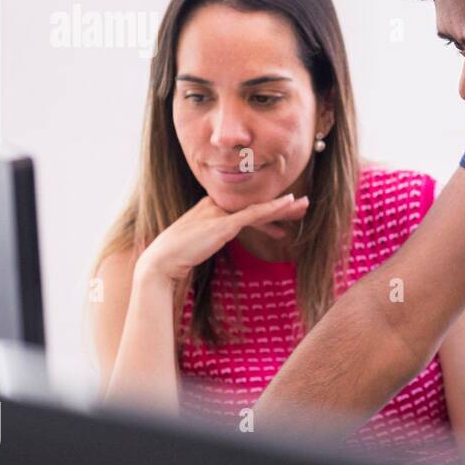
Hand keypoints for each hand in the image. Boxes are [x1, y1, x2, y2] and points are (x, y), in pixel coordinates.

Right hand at [135, 193, 309, 283]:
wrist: (161, 261)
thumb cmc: (178, 255)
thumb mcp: (200, 241)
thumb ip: (213, 235)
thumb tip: (220, 237)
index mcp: (209, 206)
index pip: (243, 206)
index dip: (266, 211)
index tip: (285, 215)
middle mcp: (215, 204)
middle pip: (253, 203)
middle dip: (279, 206)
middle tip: (302, 206)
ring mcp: (219, 213)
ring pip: (257, 206)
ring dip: (282, 206)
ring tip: (303, 206)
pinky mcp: (222, 224)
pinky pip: (253, 213)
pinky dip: (272, 207)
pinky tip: (288, 203)